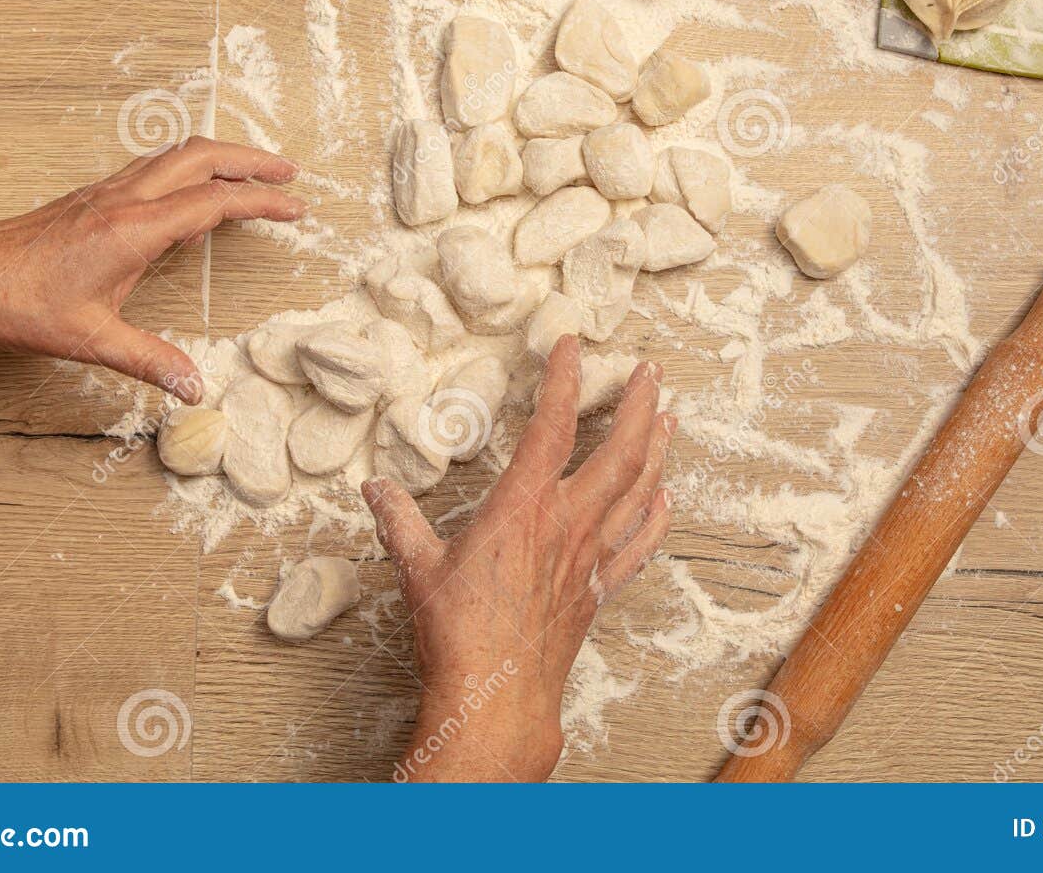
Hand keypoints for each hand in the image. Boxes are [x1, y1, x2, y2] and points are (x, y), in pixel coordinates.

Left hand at [0, 138, 303, 399]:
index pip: (215, 201)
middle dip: (252, 158)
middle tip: (290, 171)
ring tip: (254, 172)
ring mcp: (109, 192)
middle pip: (202, 155)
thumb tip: (195, 388)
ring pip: (177, 154)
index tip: (297, 208)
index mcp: (134, 230)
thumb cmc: (20, 303)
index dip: (262, 201)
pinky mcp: (96, 196)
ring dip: (222, 156)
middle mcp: (125, 200)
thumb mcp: (90, 340)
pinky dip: (190, 169)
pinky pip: (155, 167)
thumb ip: (150, 362)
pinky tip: (195, 194)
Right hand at [364, 335, 675, 781]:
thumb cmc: (459, 635)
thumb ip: (399, 521)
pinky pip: (639, 544)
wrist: (498, 696)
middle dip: (638, 403)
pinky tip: (665, 499)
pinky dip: (656, 516)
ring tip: (668, 417)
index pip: (553, 424)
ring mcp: (590, 555)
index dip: (565, 379)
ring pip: (639, 489)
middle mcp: (567, 522)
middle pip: (621, 449)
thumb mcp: (418, 567)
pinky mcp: (599, 587)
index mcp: (523, 505)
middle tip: (648, 370)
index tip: (572, 344)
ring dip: (657, 449)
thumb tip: (374, 489)